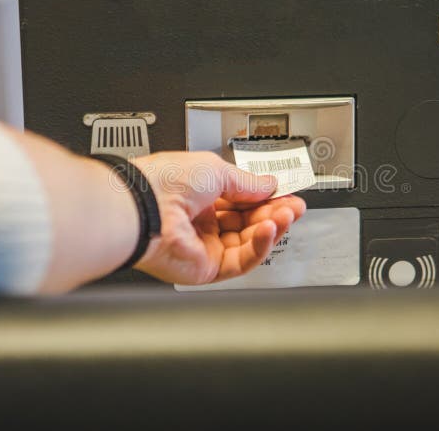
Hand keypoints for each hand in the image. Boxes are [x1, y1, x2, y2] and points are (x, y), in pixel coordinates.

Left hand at [131, 151, 305, 284]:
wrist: (144, 206)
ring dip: (271, 228)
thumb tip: (269, 184)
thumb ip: (248, 182)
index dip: (266, 197)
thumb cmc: (165, 181)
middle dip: (274, 213)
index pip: (242, 199)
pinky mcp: (207, 268)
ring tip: (286, 215)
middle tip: (294, 206)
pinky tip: (270, 230)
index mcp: (200, 194)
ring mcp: (204, 246)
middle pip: (249, 222)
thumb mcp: (217, 169)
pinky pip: (243, 260)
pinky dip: (260, 246)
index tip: (286, 192)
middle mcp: (201, 221)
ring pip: (250, 242)